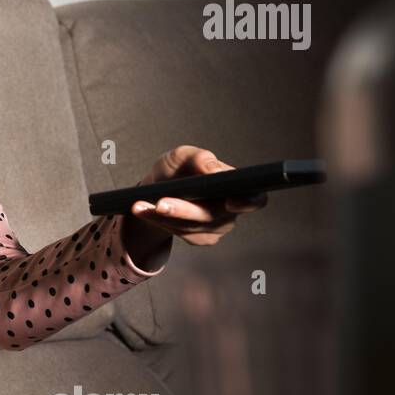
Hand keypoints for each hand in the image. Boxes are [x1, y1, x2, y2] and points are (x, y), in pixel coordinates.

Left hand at [126, 145, 267, 247]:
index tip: (230, 201)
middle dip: (184, 210)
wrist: (158, 187)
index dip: (248, 202)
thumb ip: (199, 158)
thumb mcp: (183, 156)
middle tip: (161, 203)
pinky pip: (179, 233)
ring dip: (163, 216)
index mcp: (237, 188)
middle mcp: (231, 211)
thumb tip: (212, 169)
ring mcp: (216, 228)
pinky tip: (142, 210)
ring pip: (192, 226)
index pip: (255, 199)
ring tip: (140, 204)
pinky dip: (157, 221)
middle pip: (213, 215)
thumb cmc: (178, 169)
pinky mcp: (199, 238)